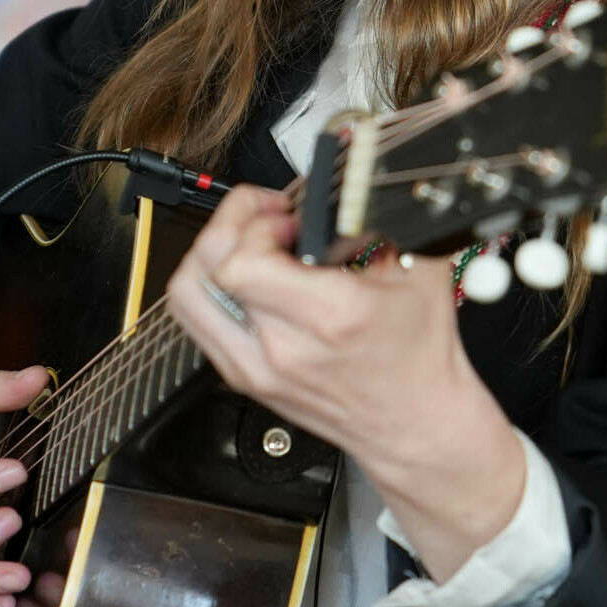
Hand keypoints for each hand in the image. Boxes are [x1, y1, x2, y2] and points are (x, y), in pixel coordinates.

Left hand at [166, 186, 524, 580]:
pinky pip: (198, 321)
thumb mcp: (417, 270)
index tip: (286, 215)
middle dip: (229, 224)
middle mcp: (282, 348)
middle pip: (204, 271)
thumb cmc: (420, 353)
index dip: (255, 222)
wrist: (414, 423)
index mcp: (328, 317)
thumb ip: (380, 220)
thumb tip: (345, 184)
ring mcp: (256, 368)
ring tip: (247, 242)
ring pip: (187, 297)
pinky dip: (212, 286)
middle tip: (263, 217)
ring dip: (209, 255)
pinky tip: (246, 275)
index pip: (242, 261)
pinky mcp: (244, 379)